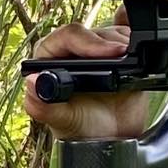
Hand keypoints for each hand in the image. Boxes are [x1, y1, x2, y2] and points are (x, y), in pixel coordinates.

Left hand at [23, 18, 150, 141]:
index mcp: (49, 61)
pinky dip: (130, 28)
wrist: (111, 140)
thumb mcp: (62, 122)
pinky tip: (135, 39)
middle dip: (109, 42)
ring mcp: (95, 51)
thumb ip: (41, 105)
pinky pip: (124, 28)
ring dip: (124, 42)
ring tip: (131, 63)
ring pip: (112, 32)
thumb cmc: (81, 129)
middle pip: (91, 31)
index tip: (106, 53)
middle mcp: (71, 51)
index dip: (86, 41)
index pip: (65, 37)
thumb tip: (33, 81)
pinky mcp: (117, 51)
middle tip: (124, 54)